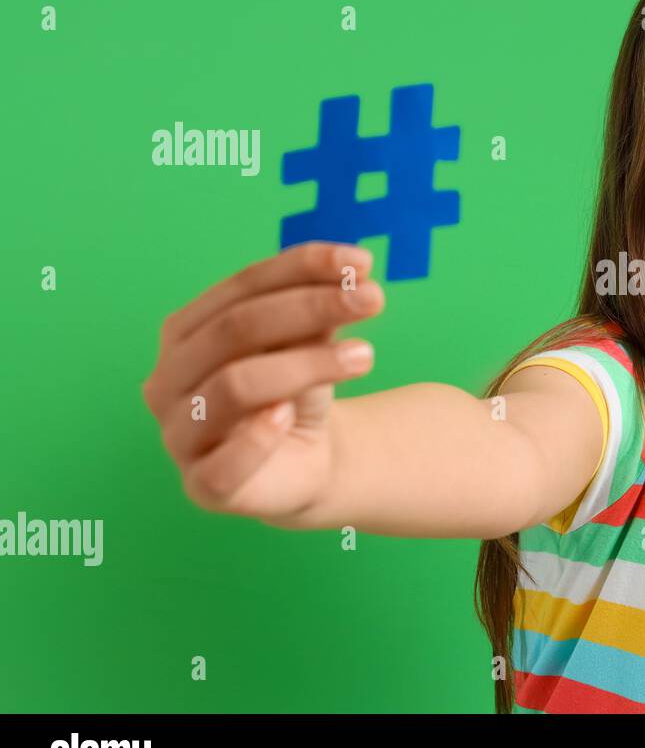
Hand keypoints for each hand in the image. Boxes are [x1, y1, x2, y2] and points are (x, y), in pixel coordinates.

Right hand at [141, 241, 384, 523]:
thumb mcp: (310, 342)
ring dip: (307, 365)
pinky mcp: (202, 486)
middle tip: (372, 299)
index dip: (302, 267)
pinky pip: (223, 464)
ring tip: (365, 355)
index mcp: (185, 331)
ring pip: (236, 385)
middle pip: (236, 328)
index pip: (242, 286)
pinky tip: (290, 415)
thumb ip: (316, 313)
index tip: (362, 261)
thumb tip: (349, 275)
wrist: (306, 462)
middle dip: (310, 306)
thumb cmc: (298, 391)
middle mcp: (168, 378)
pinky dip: (256, 437)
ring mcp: (178, 434)